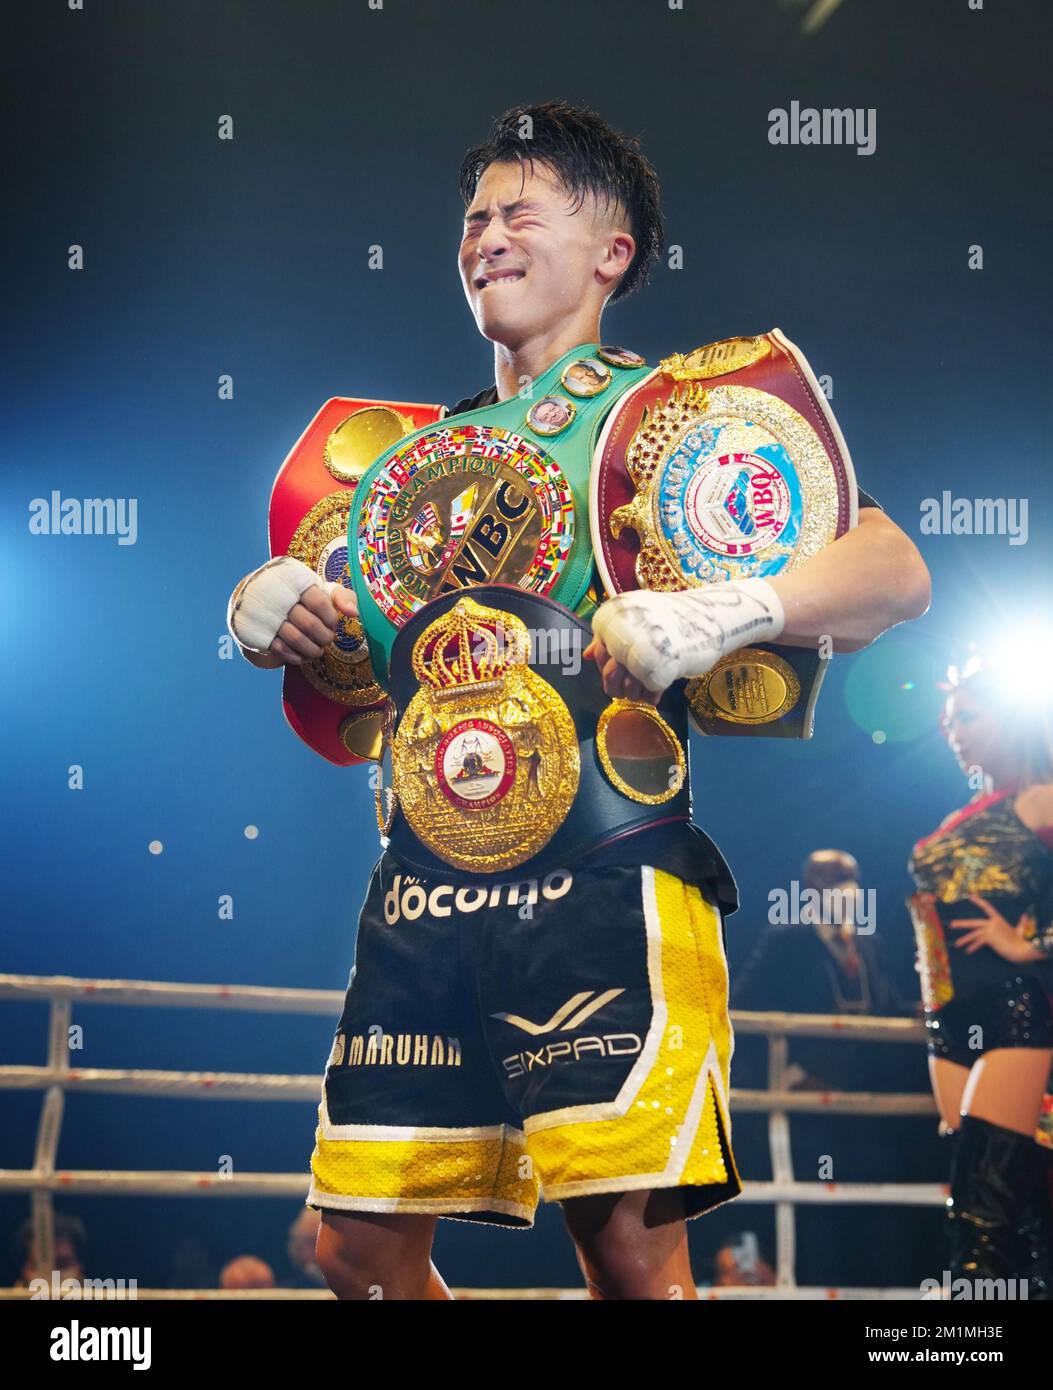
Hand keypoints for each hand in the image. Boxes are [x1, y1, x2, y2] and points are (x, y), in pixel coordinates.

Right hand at [228, 556, 359, 665]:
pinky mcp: (259, 632)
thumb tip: (354, 613)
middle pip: (309, 624)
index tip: (333, 624)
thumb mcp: (322, 589)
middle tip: (327, 639)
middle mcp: (279, 596)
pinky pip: (281, 649)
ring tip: (318, 650)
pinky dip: (297, 656)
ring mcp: (266, 615)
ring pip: (296, 638)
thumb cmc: (301, 596)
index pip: (320, 602)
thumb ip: (342, 597)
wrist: (258, 598)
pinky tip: (303, 656)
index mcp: (296, 580)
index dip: (331, 618)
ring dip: (312, 649)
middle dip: (324, 637)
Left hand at [588, 580, 784, 694]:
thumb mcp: (641, 624)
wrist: (715, 617)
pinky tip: (654, 695)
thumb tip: (587, 655)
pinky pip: (651, 689)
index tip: (615, 669)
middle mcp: (635, 630)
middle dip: (614, 686)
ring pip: (629, 683)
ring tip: (640, 692)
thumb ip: (614, 637)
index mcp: (625, 617)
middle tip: (622, 691)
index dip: (603, 665)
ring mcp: (652, 648)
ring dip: (632, 693)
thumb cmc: (674, 623)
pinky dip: (651, 696)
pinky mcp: (668, 664)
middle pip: (611, 671)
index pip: (600, 649)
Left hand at [948, 895, 1040, 962]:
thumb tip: (1025, 915)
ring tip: (957, 944)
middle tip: (951, 924)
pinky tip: (968, 951)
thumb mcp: (1020, 930)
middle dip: (962, 924)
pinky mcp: (990, 938)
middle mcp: (993, 923)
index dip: (978, 901)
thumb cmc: (1020, 941)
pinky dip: (973, 946)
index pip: (987, 907)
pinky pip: (979, 942)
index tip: (970, 896)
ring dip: (965, 940)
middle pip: (974, 922)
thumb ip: (1021, 922)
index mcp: (998, 919)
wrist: (1021, 949)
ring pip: (974, 934)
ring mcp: (991, 930)